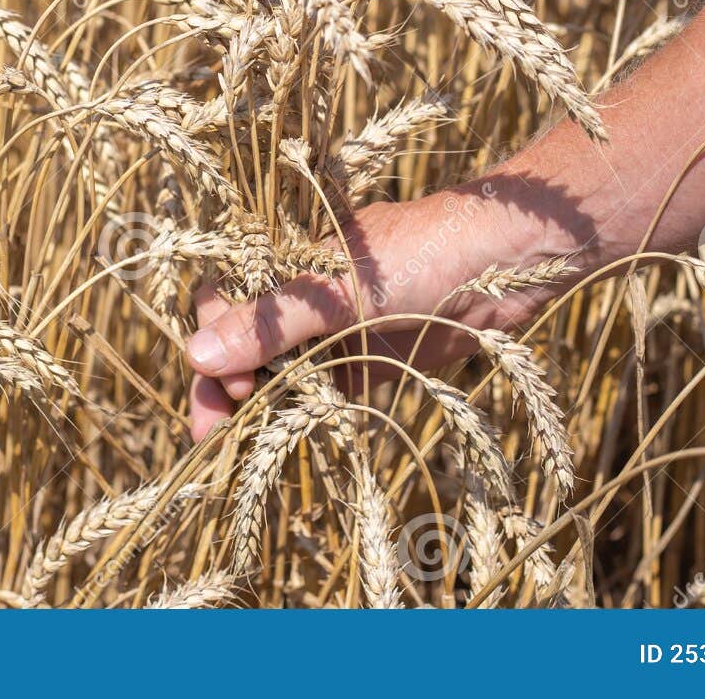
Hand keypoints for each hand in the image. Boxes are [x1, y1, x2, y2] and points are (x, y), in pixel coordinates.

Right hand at [185, 177, 572, 439]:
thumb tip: (195, 357)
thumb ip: (271, 325)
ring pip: (281, 372)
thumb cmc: (420, 253)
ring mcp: (338, 328)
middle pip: (247, 344)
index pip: (224, 302)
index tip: (224, 383)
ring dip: (261, 407)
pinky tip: (289, 441)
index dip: (213, 343)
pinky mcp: (370, 359)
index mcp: (289, 259)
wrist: (509, 260)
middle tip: (213, 437)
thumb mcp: (337, 290)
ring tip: (240, 450)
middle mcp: (306, 294)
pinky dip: (303, 415)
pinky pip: (322, 392)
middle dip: (226, 387)